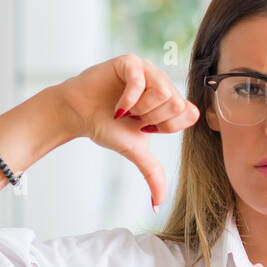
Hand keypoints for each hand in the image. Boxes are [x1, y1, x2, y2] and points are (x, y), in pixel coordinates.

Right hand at [57, 54, 201, 207]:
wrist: (78, 115)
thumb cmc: (107, 127)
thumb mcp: (135, 151)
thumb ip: (152, 173)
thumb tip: (158, 204)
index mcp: (170, 100)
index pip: (188, 114)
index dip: (164, 126)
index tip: (144, 127)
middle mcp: (163, 82)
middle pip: (176, 104)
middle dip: (151, 118)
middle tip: (133, 117)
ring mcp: (147, 70)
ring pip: (163, 92)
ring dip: (140, 109)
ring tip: (125, 110)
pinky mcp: (130, 62)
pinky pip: (141, 81)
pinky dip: (129, 100)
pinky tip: (118, 106)